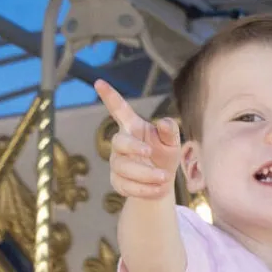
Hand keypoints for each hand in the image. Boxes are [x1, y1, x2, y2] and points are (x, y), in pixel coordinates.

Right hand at [96, 79, 181, 202]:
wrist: (162, 184)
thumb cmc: (164, 156)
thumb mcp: (172, 143)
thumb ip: (170, 131)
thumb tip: (163, 122)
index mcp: (133, 128)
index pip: (119, 110)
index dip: (109, 97)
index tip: (98, 82)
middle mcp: (121, 144)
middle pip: (118, 142)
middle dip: (133, 147)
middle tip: (149, 153)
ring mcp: (117, 163)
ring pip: (124, 168)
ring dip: (146, 174)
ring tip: (164, 178)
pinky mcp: (118, 182)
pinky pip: (127, 186)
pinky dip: (145, 189)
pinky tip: (159, 189)